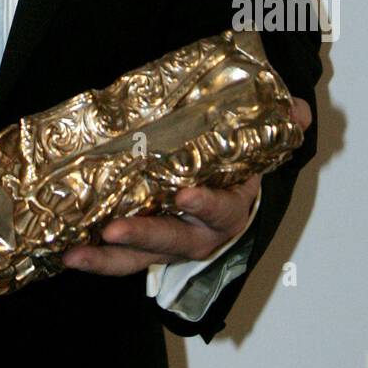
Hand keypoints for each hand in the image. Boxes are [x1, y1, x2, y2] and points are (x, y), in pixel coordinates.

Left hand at [61, 97, 311, 276]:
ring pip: (141, 258)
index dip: (205, 204)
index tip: (185, 194)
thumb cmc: (236, 164)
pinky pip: (120, 257)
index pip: (220, 209)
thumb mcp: (259, 141)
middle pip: (175, 241)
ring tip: (76, 252)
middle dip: (146, 236)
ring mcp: (170, 244)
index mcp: (229, 208)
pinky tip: (66, 251)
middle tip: (115, 229)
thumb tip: (301, 108)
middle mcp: (200, 233)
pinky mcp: (145, 246)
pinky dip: (95, 258)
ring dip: (108, 258)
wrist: (228, 188)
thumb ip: (281, 122)